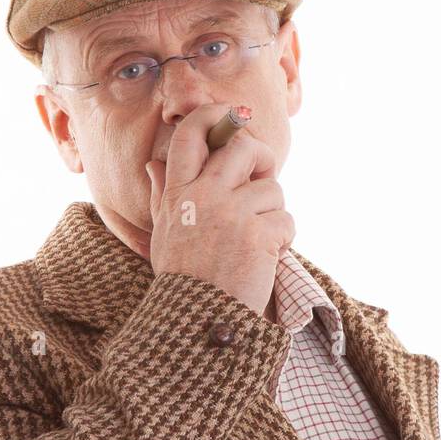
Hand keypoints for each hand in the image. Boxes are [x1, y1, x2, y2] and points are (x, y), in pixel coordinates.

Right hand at [145, 103, 293, 317]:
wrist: (196, 323)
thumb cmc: (181, 280)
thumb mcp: (163, 233)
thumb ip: (163, 194)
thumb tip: (154, 163)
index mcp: (179, 193)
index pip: (193, 134)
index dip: (215, 116)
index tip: (232, 117)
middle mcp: (204, 197)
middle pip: (244, 147)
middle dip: (262, 159)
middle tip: (263, 180)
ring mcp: (232, 215)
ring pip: (273, 189)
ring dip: (274, 212)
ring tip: (259, 240)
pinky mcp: (258, 236)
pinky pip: (286, 220)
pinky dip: (283, 240)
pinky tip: (266, 259)